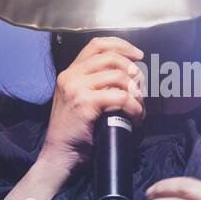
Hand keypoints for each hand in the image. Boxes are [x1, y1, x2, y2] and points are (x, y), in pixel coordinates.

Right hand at [38, 36, 144, 175]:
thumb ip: (95, 84)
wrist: (59, 154)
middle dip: (132, 67)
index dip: (121, 45)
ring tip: (139, 104)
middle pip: (110, 57)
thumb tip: (128, 75)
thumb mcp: (79, 99)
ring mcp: (76, 88)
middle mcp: (71, 76)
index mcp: (70, 72)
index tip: (138, 55)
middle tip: (141, 83)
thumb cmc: (74, 132)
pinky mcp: (85, 103)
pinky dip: (134, 105)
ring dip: (135, 90)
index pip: (96, 45)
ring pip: (117, 76)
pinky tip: (136, 115)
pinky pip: (120, 97)